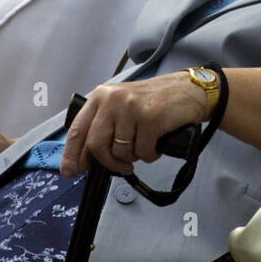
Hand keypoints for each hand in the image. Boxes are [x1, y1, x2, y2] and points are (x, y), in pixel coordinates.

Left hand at [61, 73, 209, 177]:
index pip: (78, 129)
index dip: (72, 154)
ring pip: (120, 152)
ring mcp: (131, 108)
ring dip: (134, 157)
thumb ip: (104, 127)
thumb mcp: (123, 106)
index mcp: (102, 96)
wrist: (190, 90)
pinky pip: (142, 152)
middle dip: (109, 162)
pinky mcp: (149, 118)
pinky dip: (150, 154)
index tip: (70, 170)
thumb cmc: (157, 101)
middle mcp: (113, 99)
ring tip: (145, 143)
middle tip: (122, 167)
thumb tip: (86, 159)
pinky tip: (156, 143)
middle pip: (96, 145)